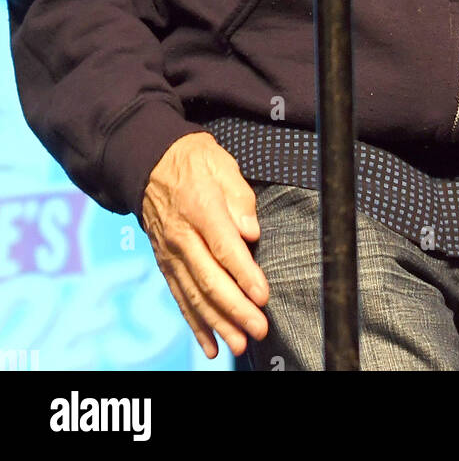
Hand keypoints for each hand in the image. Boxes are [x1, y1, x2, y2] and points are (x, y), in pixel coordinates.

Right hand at [141, 131, 269, 359]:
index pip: (224, 247)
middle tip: (258, 328)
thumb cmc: (193, 160)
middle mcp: (181, 235)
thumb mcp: (221, 163)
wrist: (149, 162)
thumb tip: (251, 232)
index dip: (244, 274)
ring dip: (218, 323)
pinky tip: (211, 344)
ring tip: (239, 344)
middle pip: (209, 278)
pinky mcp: (165, 264)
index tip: (262, 295)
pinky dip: (195, 324)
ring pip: (194, 294)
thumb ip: (239, 197)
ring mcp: (170, 253)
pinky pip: (180, 297)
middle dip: (235, 308)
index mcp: (200, 207)